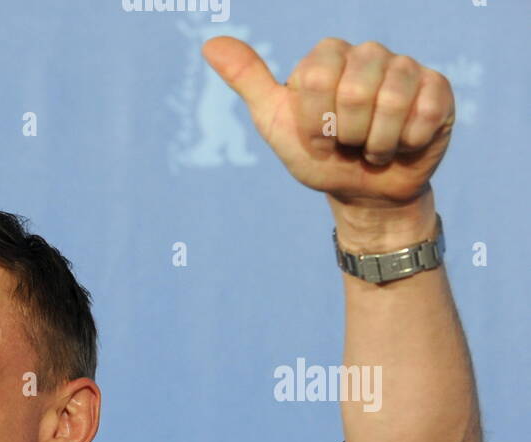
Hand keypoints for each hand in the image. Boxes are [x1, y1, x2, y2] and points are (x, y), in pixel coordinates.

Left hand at [202, 36, 454, 210]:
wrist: (361, 192)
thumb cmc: (318, 156)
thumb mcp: (275, 123)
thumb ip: (248, 81)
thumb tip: (209, 44)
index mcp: (327, 56)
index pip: (315, 78)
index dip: (313, 121)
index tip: (315, 137)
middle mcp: (368, 54)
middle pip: (355, 90)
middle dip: (345, 134)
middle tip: (345, 144)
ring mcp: (406, 68)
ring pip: (391, 102)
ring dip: (375, 144)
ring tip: (371, 148)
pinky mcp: (438, 90)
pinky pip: (423, 114)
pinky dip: (405, 144)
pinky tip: (401, 145)